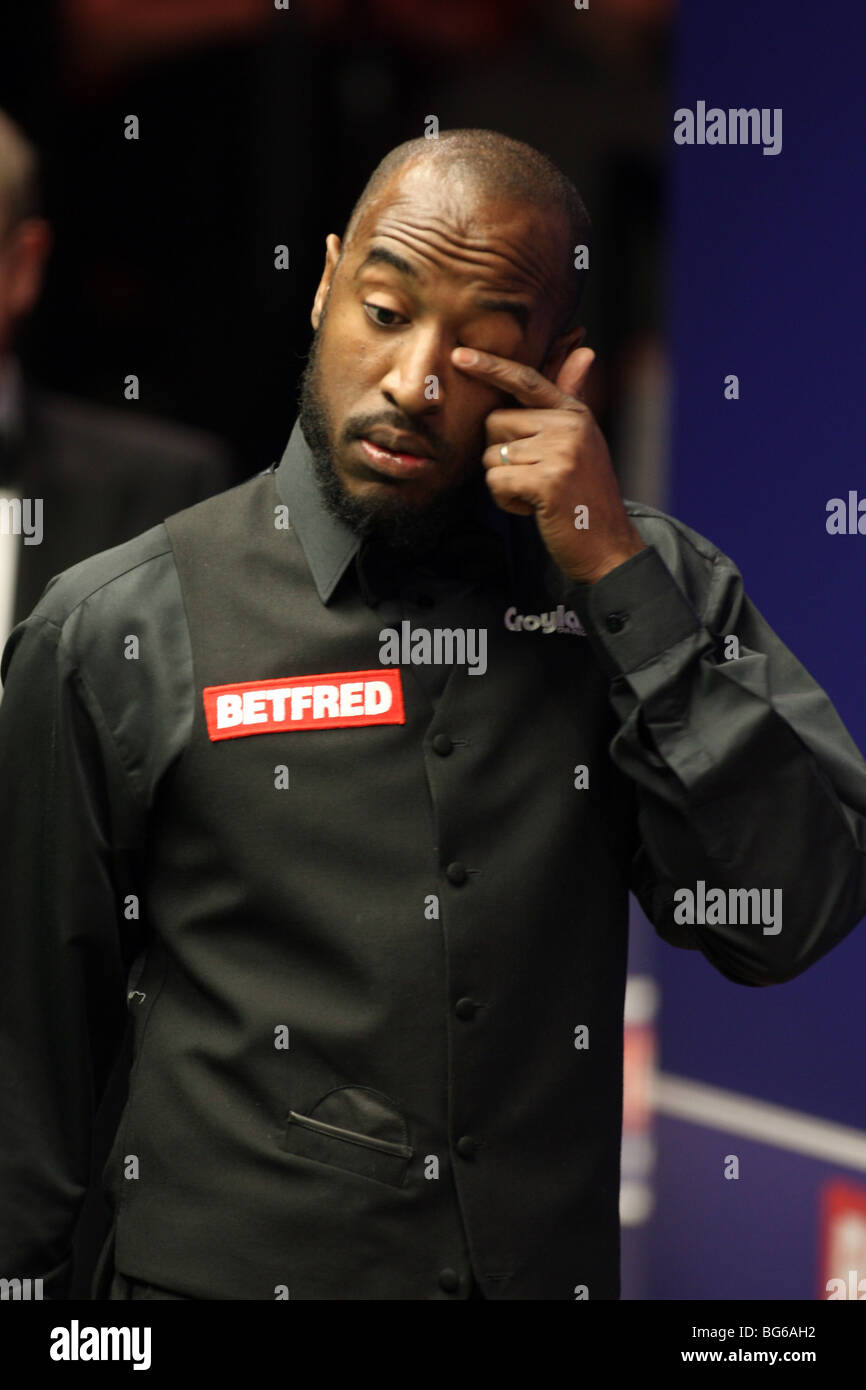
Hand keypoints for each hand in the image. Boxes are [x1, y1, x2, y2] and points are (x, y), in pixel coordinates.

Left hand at [451, 344, 645, 583]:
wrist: (607, 547)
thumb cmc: (585, 497)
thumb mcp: (583, 442)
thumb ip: (570, 399)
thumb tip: (584, 350)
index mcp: (575, 413)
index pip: (526, 380)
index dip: (491, 367)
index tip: (459, 355)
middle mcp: (570, 426)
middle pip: (494, 422)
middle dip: (499, 455)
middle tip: (532, 479)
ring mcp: (561, 452)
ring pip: (492, 455)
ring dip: (503, 483)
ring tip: (536, 496)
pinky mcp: (548, 480)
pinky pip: (496, 481)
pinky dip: (505, 501)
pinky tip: (532, 509)